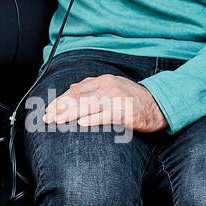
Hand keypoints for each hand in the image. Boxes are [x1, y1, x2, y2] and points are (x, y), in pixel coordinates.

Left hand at [40, 74, 167, 132]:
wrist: (157, 105)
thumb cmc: (131, 99)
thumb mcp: (110, 87)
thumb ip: (91, 88)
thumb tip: (71, 89)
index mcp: (102, 81)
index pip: (75, 91)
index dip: (60, 101)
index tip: (48, 110)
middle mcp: (107, 87)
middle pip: (79, 97)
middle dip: (60, 108)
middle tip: (48, 118)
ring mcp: (117, 99)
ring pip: (89, 105)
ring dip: (71, 113)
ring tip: (58, 121)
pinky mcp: (126, 112)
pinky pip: (107, 115)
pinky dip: (94, 119)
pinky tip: (82, 123)